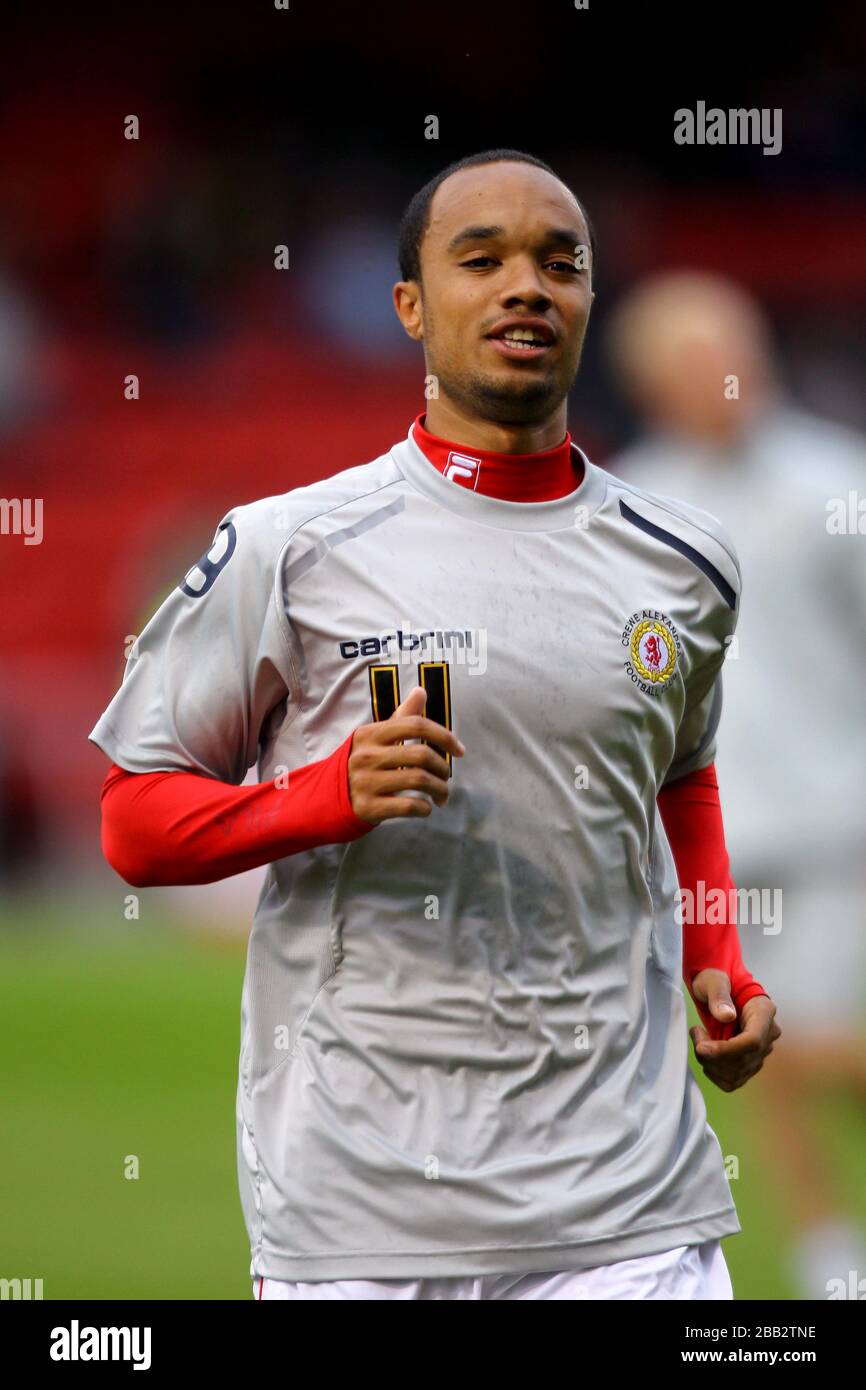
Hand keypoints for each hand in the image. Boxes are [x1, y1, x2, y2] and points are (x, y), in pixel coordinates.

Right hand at [347, 685, 464, 823]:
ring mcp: (366, 782)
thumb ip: (401, 716)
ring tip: (441, 794)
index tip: (460, 750)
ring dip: (440, 789)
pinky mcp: (368, 807)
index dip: (444, 736)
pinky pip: (409, 806)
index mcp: (371, 734)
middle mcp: (367, 756)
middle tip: (445, 777)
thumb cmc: (362, 763)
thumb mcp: (376, 737)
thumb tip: (421, 690)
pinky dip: (425, 808)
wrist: (327, 796)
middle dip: (443, 768)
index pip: (416, 725)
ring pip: (419, 781)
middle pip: (421, 755)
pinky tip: (427, 807)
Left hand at [689, 969, 780, 1091]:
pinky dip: (715, 1073)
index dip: (726, 1050)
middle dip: (713, 1056)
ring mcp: (761, 1051)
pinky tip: (707, 1054)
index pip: (753, 1041)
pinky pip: (733, 1081)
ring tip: (700, 1040)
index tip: (702, 1046)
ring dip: (711, 1064)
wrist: (718, 990)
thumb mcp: (712, 981)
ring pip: (737, 1074)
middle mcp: (768, 1034)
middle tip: (696, 1035)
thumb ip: (718, 995)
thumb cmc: (715, 981)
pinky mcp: (750, 1063)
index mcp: (764, 1011)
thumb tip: (727, 1016)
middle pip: (744, 1061)